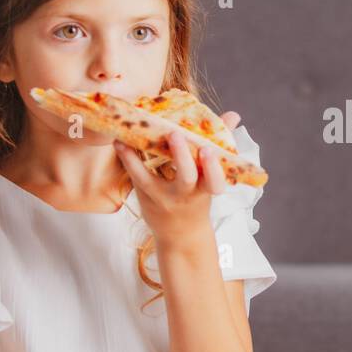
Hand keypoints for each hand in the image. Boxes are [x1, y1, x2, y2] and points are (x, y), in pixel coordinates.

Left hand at [113, 111, 241, 243]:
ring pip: (149, 179)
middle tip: (175, 134)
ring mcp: (163, 198)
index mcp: (206, 190)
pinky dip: (127, 159)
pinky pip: (134, 177)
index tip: (209, 150)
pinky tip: (119, 142)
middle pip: (186, 177)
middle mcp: (185, 195)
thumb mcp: (211, 179)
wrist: (181, 235)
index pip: (215, 181)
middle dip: (182, 156)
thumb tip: (233, 115)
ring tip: (130, 137)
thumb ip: (220, 146)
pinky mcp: (145, 197)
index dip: (213, 167)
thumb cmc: (198, 199)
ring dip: (137, 158)